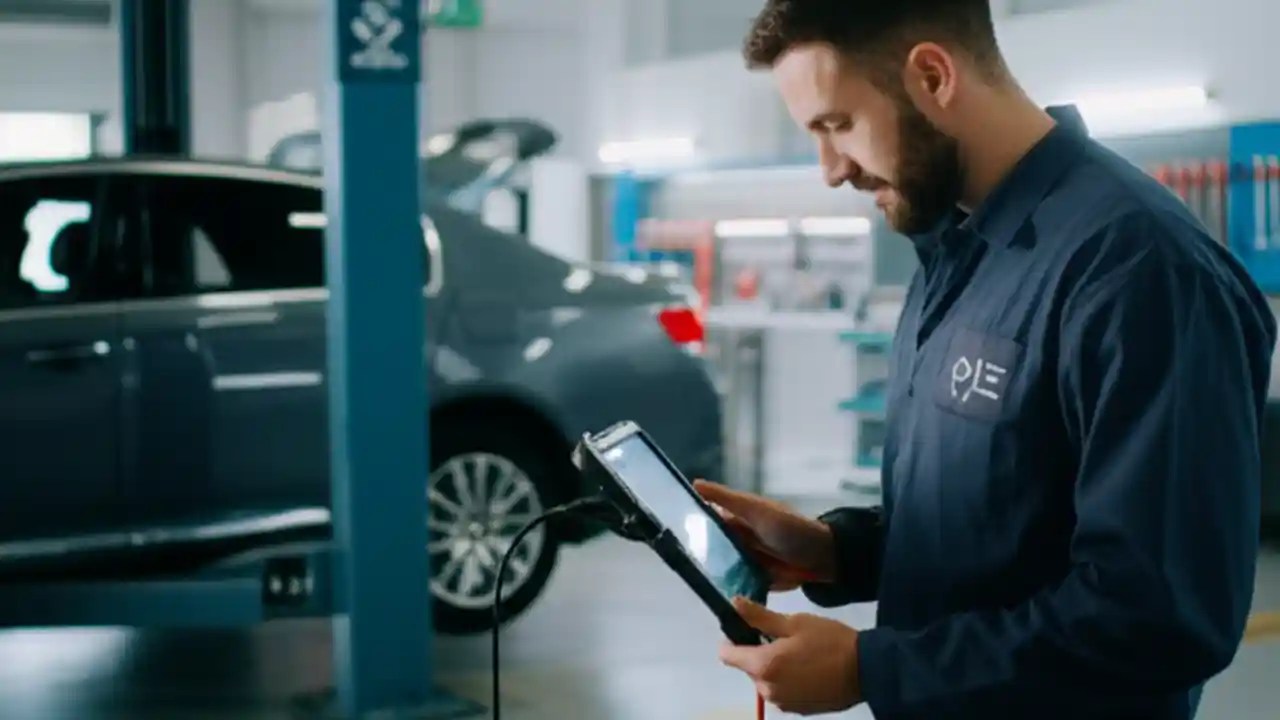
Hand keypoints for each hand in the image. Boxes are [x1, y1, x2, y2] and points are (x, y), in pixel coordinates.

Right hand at [694, 480, 835, 590]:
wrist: (822, 558)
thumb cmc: (790, 528)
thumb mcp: (756, 510)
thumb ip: (727, 499)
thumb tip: (695, 484)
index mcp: (738, 518)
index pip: (707, 520)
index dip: (690, 524)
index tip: (672, 533)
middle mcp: (739, 538)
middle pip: (711, 546)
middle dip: (697, 554)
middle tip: (681, 562)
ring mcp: (747, 560)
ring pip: (721, 566)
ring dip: (711, 573)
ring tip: (694, 582)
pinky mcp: (755, 579)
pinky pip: (736, 583)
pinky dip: (727, 587)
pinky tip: (713, 594)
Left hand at [720, 598, 862, 714]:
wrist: (867, 671)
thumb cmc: (830, 641)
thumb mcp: (795, 622)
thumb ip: (760, 617)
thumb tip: (734, 604)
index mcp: (763, 666)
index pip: (727, 655)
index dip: (732, 638)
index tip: (749, 628)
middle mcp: (767, 689)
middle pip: (748, 667)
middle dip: (759, 651)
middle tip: (785, 637)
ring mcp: (782, 703)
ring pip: (765, 679)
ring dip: (773, 666)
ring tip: (800, 653)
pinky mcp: (797, 710)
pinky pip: (781, 690)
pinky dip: (787, 679)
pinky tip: (808, 669)